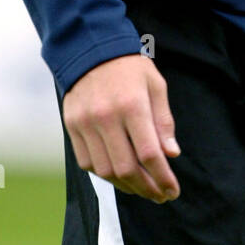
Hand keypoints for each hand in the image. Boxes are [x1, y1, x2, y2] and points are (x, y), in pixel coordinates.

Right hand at [62, 53, 181, 203]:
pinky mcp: (72, 127)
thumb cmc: (130, 67)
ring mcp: (85, 124)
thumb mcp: (155, 85)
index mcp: (132, 105)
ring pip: (105, 171)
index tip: (173, 191)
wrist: (90, 48)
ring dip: (126, 186)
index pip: (149, 154)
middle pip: (126, 168)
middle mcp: (106, 117)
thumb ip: (163, 121)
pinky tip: (119, 175)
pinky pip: (87, 163)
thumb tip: (171, 154)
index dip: (163, 178)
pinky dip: (104, 175)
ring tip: (142, 188)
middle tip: (160, 196)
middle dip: (146, 189)